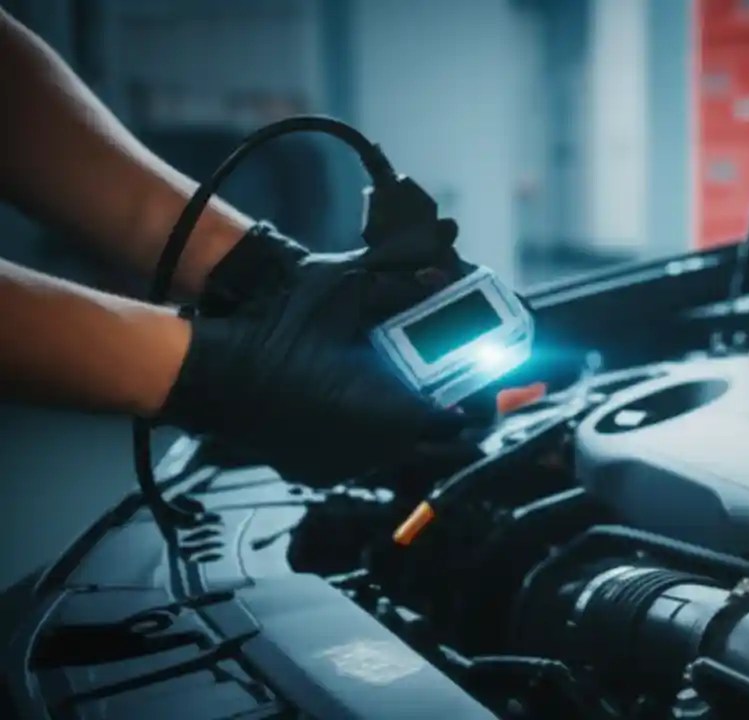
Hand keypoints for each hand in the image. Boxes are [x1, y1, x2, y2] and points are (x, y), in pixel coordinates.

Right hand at [159, 218, 473, 485]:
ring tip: (425, 393)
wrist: (212, 373)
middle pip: (442, 447)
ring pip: (403, 454)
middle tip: (473, 395)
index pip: (461, 421)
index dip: (485, 403)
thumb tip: (438, 274)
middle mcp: (374, 450)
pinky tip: (372, 405)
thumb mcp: (341, 291)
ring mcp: (345, 466)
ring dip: (419, 428)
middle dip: (460, 420)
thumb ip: (396, 282)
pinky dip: (379, 436)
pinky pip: (365, 459)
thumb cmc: (276, 330)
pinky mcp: (321, 472)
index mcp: (391, 411)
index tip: (501, 389)